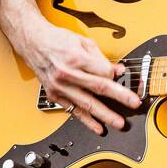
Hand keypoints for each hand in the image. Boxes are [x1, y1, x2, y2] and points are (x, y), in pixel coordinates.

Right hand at [18, 21, 142, 134]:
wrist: (33, 42)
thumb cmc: (57, 40)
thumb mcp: (83, 42)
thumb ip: (101, 58)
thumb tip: (118, 70)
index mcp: (75, 58)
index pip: (104, 72)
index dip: (116, 76)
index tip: (123, 77)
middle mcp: (67, 74)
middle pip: (98, 88)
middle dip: (119, 97)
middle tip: (133, 104)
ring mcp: (59, 86)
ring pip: (86, 104)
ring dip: (104, 115)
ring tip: (118, 123)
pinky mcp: (54, 95)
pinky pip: (73, 110)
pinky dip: (87, 120)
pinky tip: (98, 127)